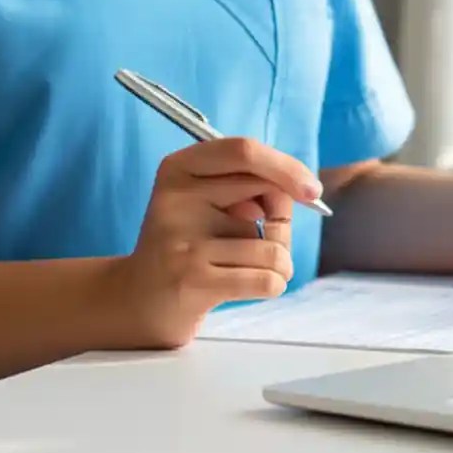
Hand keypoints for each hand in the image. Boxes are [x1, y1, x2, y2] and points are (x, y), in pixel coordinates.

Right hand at [107, 138, 322, 348]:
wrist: (140, 302)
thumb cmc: (190, 248)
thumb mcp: (208, 204)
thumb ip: (250, 187)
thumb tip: (297, 191)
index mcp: (178, 169)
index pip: (243, 151)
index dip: (288, 167)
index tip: (312, 191)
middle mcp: (175, 199)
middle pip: (268, 193)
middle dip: (284, 223)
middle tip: (269, 239)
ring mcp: (182, 241)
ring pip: (275, 248)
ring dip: (279, 264)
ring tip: (248, 270)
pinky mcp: (192, 281)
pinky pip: (267, 279)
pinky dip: (272, 285)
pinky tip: (248, 287)